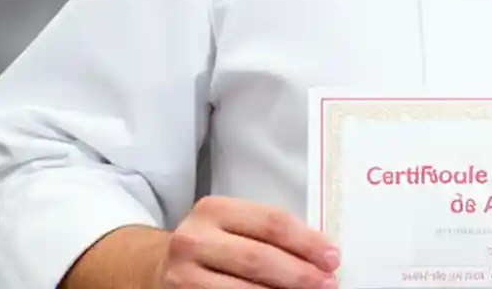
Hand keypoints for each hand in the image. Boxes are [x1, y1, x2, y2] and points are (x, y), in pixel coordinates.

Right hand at [155, 196, 339, 288]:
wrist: (159, 266)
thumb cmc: (211, 244)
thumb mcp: (233, 226)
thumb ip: (269, 234)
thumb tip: (320, 255)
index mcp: (214, 210)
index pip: (272, 223)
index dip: (307, 241)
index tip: (332, 257)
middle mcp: (194, 239)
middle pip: (260, 258)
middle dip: (300, 274)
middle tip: (327, 282)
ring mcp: (183, 275)